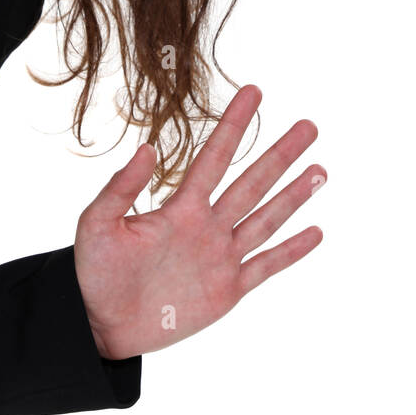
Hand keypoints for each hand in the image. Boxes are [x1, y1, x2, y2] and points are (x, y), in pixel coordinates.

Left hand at [73, 85, 325, 359]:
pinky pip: (265, 267)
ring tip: (320, 170)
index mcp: (180, 207)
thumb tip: (146, 148)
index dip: (234, 124)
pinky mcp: (227, 291)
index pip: (215, 156)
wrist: (99, 323)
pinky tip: (315, 232)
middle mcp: (207, 226)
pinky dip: (291, 251)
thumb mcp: (98, 224)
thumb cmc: (94, 270)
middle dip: (280, 154)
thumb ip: (121, 187)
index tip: (254, 91)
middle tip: (308, 126)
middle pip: (252, 182)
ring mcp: (220, 257)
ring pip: (266, 219)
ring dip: (294, 195)